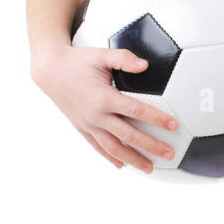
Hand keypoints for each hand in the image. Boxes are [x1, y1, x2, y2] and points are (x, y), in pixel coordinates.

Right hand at [32, 44, 178, 172]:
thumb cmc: (77, 61)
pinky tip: (122, 165)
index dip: (157, 118)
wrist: (49, 71)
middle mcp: (96, 115)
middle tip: (169, 154)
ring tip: (150, 168)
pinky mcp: (82, 128)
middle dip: (151, 146)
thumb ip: (124, 58)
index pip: (136, 110)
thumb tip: (144, 65)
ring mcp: (88, 124)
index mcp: (104, 97)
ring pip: (113, 147)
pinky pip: (98, 147)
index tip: (173, 125)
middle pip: (128, 135)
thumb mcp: (101, 55)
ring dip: (133, 159)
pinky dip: (110, 157)